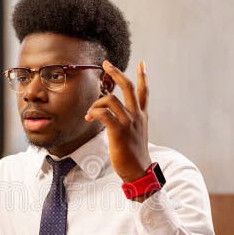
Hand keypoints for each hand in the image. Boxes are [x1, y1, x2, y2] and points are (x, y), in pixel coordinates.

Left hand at [85, 61, 151, 183]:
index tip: (143, 63)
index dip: (143, 77)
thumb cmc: (134, 154)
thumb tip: (114, 115)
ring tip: (90, 113)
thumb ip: (130, 122)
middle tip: (106, 64)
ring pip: (111, 99)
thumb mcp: (136, 134)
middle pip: (128, 87)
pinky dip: (94, 112)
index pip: (144, 92)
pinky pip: (104, 113)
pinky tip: (89, 118)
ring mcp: (128, 122)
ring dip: (96, 103)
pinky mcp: (119, 131)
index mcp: (142, 116)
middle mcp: (137, 116)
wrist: (139, 170)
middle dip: (116, 73)